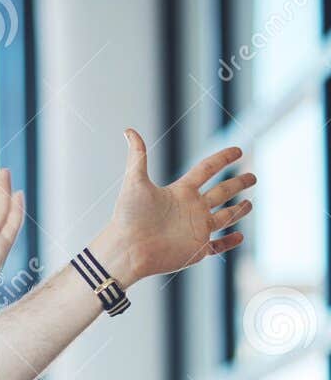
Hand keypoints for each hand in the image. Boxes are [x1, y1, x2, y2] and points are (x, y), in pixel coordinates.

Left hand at [96, 128, 251, 283]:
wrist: (126, 250)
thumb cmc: (127, 217)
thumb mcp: (134, 182)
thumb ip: (137, 156)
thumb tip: (129, 129)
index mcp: (180, 191)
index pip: (206, 170)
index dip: (222, 159)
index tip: (238, 150)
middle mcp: (190, 208)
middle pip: (221, 192)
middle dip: (237, 184)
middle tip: (253, 177)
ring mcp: (195, 229)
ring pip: (224, 217)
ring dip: (237, 211)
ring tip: (249, 204)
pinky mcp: (197, 250)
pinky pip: (218, 246)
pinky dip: (230, 242)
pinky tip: (240, 236)